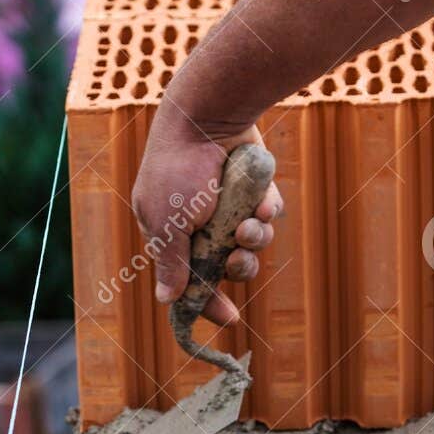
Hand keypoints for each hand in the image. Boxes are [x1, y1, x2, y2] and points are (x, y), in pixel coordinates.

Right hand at [131, 111, 282, 326]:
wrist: (210, 114)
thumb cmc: (179, 169)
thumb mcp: (168, 223)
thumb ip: (171, 263)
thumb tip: (166, 301)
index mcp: (168, 232)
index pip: (188, 278)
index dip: (208, 301)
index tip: (231, 318)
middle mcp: (197, 221)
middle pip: (225, 265)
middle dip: (237, 267)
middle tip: (237, 260)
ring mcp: (226, 203)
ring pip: (251, 241)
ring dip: (255, 238)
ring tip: (251, 222)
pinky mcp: (251, 187)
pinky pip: (266, 213)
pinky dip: (267, 210)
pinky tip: (263, 198)